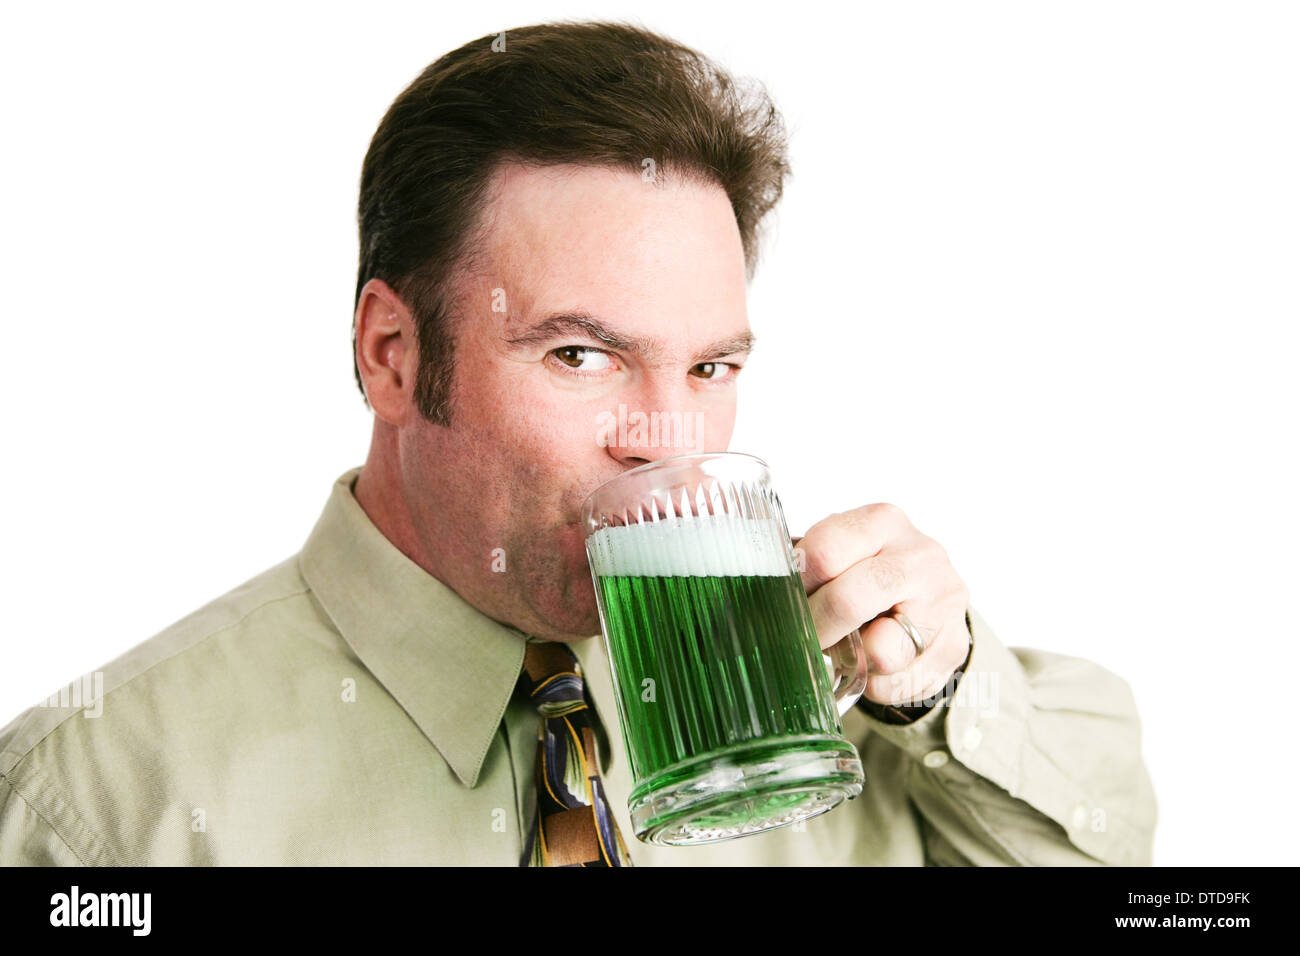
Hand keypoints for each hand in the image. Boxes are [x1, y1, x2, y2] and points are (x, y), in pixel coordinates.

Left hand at [793, 504, 970, 707]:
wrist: (930, 598)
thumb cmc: (870, 572)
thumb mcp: (842, 551)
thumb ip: (808, 563)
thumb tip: (758, 591)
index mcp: (883, 522)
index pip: (825, 550)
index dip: (796, 583)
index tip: (783, 598)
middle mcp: (920, 557)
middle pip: (848, 600)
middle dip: (815, 627)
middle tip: (800, 637)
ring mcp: (943, 603)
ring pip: (880, 651)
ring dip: (850, 659)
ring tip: (845, 648)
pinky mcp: (954, 647)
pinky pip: (897, 683)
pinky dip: (874, 684)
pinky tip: (873, 664)